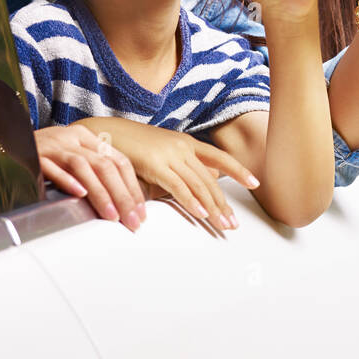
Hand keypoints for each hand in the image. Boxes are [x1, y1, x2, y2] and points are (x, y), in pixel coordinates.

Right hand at [35, 123, 146, 230]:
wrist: (7, 136)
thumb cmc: (43, 153)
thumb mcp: (72, 156)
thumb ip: (93, 171)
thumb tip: (120, 202)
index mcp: (87, 138)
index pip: (118, 161)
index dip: (132, 187)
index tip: (140, 211)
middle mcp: (73, 139)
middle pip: (105, 166)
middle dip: (123, 196)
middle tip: (132, 221)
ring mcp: (54, 146)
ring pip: (84, 167)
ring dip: (101, 194)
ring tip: (112, 216)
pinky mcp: (34, 155)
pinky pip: (53, 168)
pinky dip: (68, 181)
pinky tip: (79, 194)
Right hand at [78, 118, 260, 231]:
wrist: (104, 134)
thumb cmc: (132, 146)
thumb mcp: (163, 153)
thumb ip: (185, 165)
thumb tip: (210, 176)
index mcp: (186, 142)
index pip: (219, 156)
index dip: (237, 170)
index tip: (254, 182)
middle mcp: (182, 147)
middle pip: (210, 178)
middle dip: (223, 203)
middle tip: (233, 224)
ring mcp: (170, 154)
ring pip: (198, 184)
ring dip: (212, 208)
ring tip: (222, 225)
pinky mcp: (155, 164)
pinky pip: (178, 186)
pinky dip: (191, 201)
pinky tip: (201, 214)